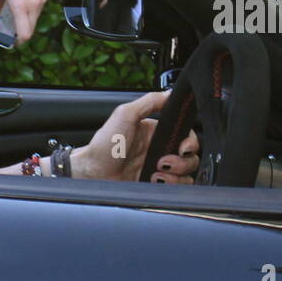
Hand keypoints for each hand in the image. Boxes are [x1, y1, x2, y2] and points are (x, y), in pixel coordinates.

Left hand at [0, 0, 50, 45]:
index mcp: (20, 6)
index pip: (24, 34)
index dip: (19, 42)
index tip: (12, 42)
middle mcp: (34, 4)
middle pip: (31, 29)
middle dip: (21, 32)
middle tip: (11, 30)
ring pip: (36, 18)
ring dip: (27, 20)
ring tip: (15, 13)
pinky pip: (40, 7)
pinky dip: (33, 9)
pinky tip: (23, 0)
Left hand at [70, 91, 199, 182]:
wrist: (91, 173)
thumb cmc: (104, 145)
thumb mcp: (125, 115)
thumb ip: (149, 102)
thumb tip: (171, 92)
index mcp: (156, 133)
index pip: (186, 136)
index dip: (189, 143)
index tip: (182, 148)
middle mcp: (160, 151)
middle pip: (190, 156)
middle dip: (182, 161)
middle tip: (162, 162)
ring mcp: (158, 169)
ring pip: (187, 174)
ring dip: (176, 175)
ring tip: (156, 173)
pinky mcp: (155, 185)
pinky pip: (176, 188)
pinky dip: (170, 185)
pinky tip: (153, 181)